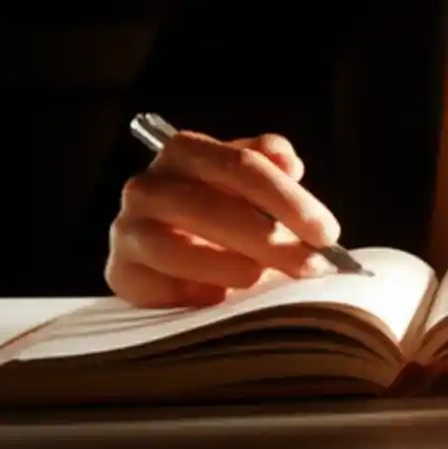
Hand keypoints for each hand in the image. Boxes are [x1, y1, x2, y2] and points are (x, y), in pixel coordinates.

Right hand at [105, 131, 340, 307]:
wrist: (169, 252)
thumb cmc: (223, 210)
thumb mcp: (249, 182)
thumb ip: (270, 166)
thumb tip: (289, 163)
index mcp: (186, 151)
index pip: (242, 167)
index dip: (288, 200)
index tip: (326, 233)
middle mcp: (149, 185)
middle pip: (213, 208)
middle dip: (270, 239)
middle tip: (311, 265)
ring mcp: (128, 229)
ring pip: (177, 248)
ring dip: (229, 266)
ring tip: (260, 277)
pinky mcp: (120, 272)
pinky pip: (157, 286)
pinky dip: (191, 292)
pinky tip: (218, 297)